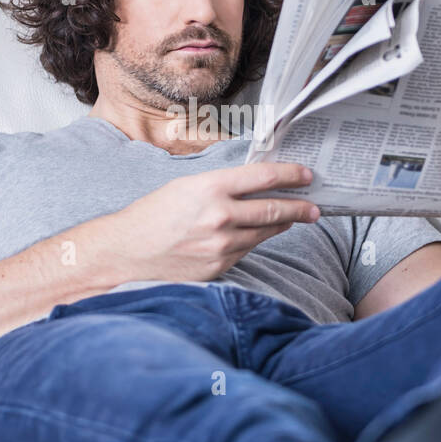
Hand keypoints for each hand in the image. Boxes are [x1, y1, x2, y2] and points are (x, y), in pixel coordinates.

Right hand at [105, 161, 319, 281]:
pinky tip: (261, 234)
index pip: (263, 177)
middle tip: (315, 207)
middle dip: (300, 208)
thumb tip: (254, 184)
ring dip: (281, 225)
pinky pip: (247, 250)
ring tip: (294, 219)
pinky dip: (256, 240)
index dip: (291, 175)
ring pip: (264, 232)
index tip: (307, 175)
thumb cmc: (151, 216)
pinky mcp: (219, 267)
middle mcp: (220, 216)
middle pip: (274, 209)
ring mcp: (221, 245)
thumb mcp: (185, 187)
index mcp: (210, 188)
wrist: (125, 254)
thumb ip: (220, 186)